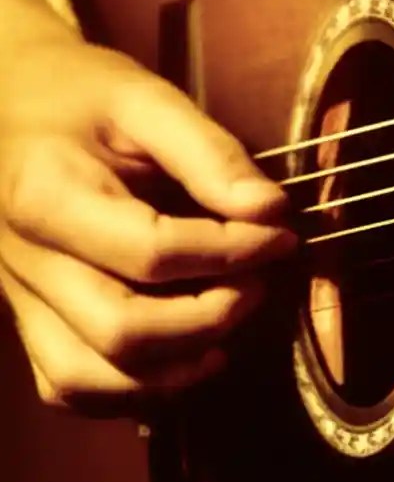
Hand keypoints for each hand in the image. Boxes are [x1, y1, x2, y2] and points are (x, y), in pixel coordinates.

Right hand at [0, 0, 295, 417]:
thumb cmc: (75, 92)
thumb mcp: (146, 98)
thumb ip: (212, 155)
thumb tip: (272, 211)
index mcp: (47, 195)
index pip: (152, 252)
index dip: (232, 252)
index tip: (280, 234)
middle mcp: (23, 259)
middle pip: (121, 329)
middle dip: (210, 318)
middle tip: (258, 285)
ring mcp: (17, 296)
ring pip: (88, 376)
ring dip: (176, 368)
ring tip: (229, 326)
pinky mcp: (25, 315)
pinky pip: (68, 384)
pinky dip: (131, 389)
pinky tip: (185, 357)